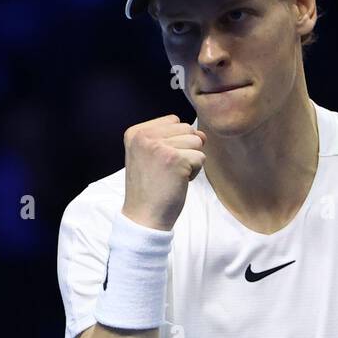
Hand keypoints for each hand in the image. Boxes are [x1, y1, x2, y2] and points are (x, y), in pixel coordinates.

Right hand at [122, 114, 206, 231]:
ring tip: (173, 175)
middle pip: (186, 129)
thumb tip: (202, 134)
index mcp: (136, 132)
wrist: (144, 217)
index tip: (160, 161)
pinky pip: (201, 158)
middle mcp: (145, 136)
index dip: (175, 142)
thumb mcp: (151, 156)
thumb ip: (172, 138)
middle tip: (167, 171)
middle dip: (185, 150)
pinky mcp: (175, 159)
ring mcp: (160, 146)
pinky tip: (178, 182)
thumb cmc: (150, 189)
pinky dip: (194, 173)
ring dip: (191, 161)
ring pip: (196, 142)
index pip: (173, 121)